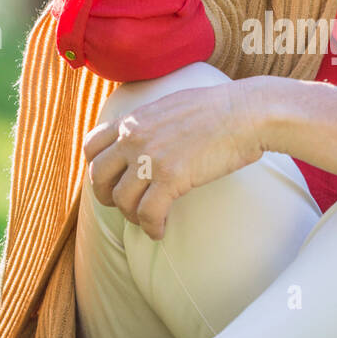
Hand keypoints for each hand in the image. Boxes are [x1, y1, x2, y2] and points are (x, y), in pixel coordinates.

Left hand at [82, 80, 265, 238]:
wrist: (244, 112)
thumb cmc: (218, 108)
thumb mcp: (171, 106)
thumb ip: (150, 122)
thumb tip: (148, 137)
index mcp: (133, 120)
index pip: (91, 146)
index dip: (95, 167)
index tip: (109, 179)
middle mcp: (134, 138)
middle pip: (99, 176)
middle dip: (107, 196)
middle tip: (124, 204)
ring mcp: (150, 158)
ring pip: (121, 199)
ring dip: (132, 215)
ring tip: (146, 219)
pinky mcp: (171, 178)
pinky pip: (148, 213)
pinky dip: (151, 228)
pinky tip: (160, 231)